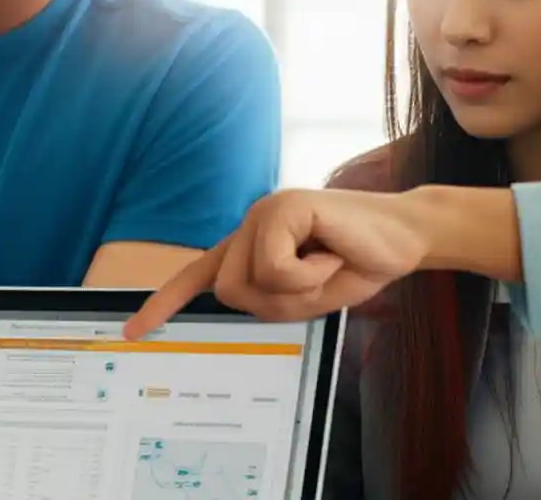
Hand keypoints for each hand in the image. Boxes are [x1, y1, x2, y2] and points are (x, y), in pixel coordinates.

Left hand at [123, 188, 428, 337]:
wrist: (405, 238)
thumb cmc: (358, 263)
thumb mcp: (306, 295)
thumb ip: (269, 298)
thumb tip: (239, 299)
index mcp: (253, 246)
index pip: (199, 276)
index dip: (164, 304)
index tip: (135, 332)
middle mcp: (252, 225)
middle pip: (229, 292)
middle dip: (274, 304)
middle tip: (318, 282)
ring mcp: (265, 212)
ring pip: (248, 283)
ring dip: (296, 288)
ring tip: (329, 262)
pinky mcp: (284, 207)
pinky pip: (276, 267)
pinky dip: (309, 273)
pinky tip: (333, 250)